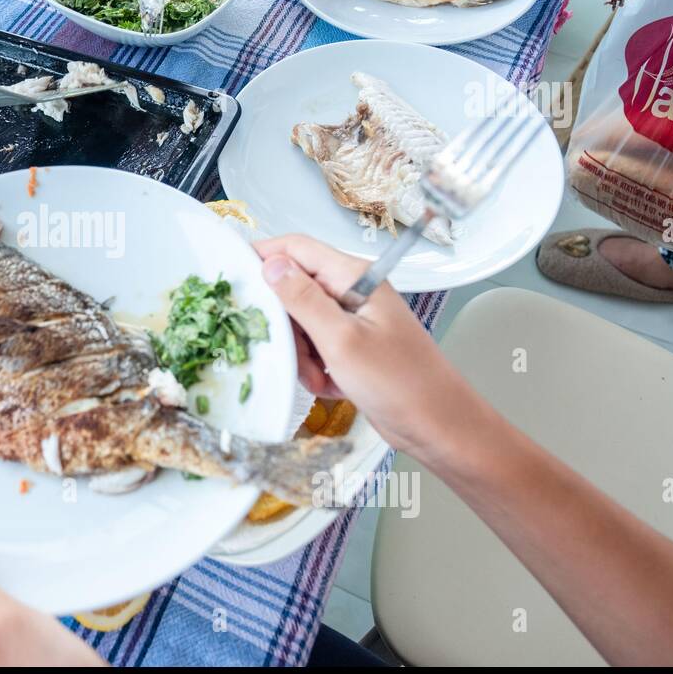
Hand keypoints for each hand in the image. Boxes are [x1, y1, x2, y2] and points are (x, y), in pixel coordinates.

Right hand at [254, 234, 494, 460]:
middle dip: (286, 325)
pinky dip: (316, 368)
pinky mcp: (352, 346)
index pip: (297, 248)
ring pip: (301, 324)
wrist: (437, 425)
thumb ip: (303, 299)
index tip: (235, 280)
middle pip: (294, 290)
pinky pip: (315, 348)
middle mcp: (353, 292)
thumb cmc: (402, 383)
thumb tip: (271, 265)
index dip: (263, 258)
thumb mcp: (341, 340)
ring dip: (302, 354)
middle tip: (293, 352)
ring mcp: (352, 320)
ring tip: (322, 376)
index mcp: (354, 277)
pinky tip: (333, 384)